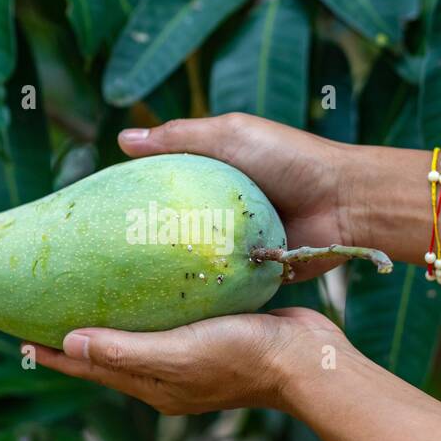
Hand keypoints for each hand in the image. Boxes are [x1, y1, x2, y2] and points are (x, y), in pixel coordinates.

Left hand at [31, 307, 345, 414]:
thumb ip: (125, 350)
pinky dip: (147, 304)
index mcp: (154, 385)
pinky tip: (148, 280)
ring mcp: (192, 356)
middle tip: (38, 310)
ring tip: (85, 292)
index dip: (51, 353)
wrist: (308, 361)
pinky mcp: (215, 333)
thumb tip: (67, 344)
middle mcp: (167, 375)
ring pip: (136, 336)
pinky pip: (168, 318)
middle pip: (106, 354)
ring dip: (109, 320)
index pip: (88, 368)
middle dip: (71, 338)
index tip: (14, 336)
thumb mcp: (179, 354)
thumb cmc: (244, 357)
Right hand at [118, 112, 356, 280]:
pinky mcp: (250, 276)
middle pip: (170, 229)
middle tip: (98, 257)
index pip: (162, 189)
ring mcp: (234, 247)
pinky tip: (161, 306)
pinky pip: (218, 287)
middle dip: (140, 242)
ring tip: (119, 286)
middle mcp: (220, 214)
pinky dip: (198, 292)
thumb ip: (179, 136)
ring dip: (165, 272)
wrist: (344, 202)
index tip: (96, 210)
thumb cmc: (289, 159)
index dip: (131, 198)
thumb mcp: (230, 135)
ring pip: (190, 262)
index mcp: (214, 178)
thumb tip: (122, 138)